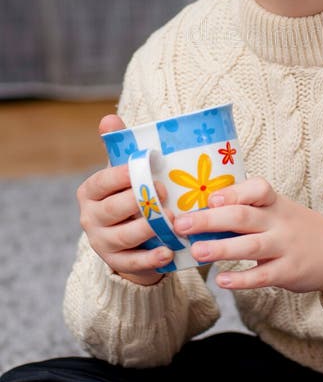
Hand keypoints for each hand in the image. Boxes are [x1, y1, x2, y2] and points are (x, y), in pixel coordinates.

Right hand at [76, 114, 173, 285]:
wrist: (131, 240)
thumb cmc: (130, 196)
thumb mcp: (123, 173)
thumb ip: (118, 146)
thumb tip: (109, 118)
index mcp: (90, 192)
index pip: (103, 181)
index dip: (123, 175)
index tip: (146, 168)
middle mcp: (90, 218)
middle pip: (114, 209)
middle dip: (140, 201)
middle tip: (165, 192)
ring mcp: (102, 242)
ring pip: (125, 236)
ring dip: (150, 228)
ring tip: (173, 220)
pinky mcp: (117, 263)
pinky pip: (134, 262)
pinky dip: (152, 258)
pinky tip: (169, 251)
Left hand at [173, 176, 322, 298]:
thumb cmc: (298, 229)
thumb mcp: (279, 212)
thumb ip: (248, 210)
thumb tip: (202, 213)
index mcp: (275, 203)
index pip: (258, 188)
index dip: (234, 192)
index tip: (210, 198)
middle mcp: (279, 222)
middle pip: (243, 216)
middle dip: (210, 220)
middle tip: (181, 224)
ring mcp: (285, 246)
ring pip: (250, 246)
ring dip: (221, 248)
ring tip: (196, 251)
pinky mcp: (288, 271)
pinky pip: (263, 276)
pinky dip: (242, 279)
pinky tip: (221, 281)